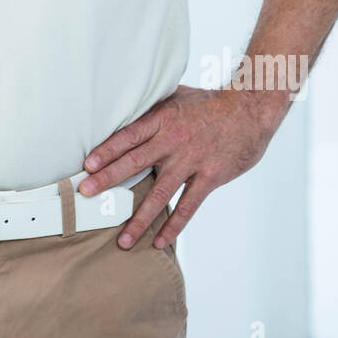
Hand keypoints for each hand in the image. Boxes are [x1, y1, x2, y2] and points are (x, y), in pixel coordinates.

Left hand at [78, 83, 285, 250]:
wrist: (250, 110)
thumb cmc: (210, 102)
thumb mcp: (177, 96)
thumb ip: (153, 107)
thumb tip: (125, 106)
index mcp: (162, 119)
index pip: (128, 136)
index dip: (107, 151)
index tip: (88, 165)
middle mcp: (173, 141)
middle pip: (135, 163)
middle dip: (108, 180)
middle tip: (86, 194)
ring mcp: (191, 161)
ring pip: (159, 193)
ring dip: (139, 218)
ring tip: (122, 239)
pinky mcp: (210, 177)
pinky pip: (188, 206)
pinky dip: (174, 225)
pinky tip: (160, 241)